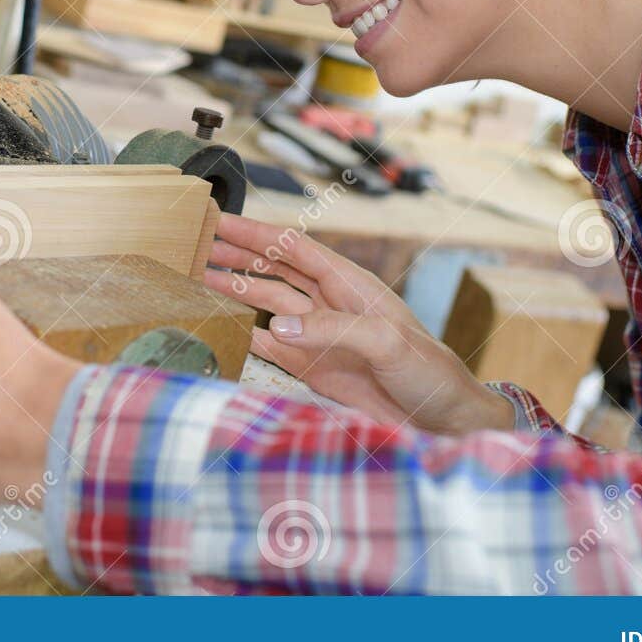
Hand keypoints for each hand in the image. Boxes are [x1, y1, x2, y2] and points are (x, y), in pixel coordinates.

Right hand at [203, 213, 511, 434]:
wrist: (443, 420)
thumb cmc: (429, 373)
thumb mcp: (386, 342)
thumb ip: (332, 329)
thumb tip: (277, 326)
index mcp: (350, 285)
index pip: (295, 249)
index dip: (257, 234)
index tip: (222, 220)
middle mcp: (329, 304)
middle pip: (274, 270)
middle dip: (238, 254)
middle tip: (199, 243)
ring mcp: (318, 335)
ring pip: (267, 303)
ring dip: (235, 289)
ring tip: (200, 276)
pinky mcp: (312, 367)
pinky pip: (270, 344)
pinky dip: (244, 333)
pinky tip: (223, 323)